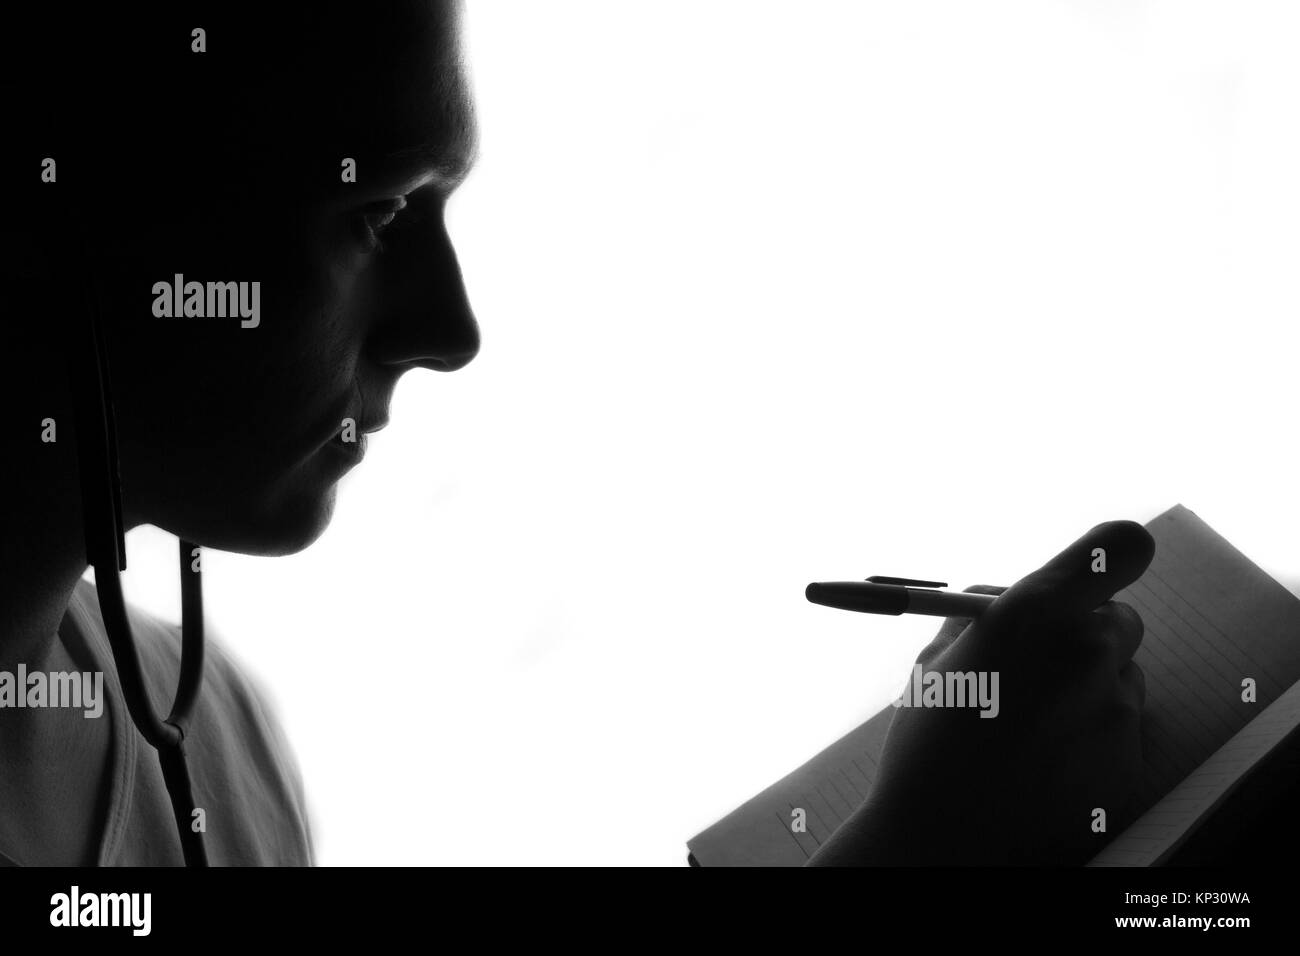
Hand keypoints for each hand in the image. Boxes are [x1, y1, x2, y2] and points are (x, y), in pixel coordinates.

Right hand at [809, 520, 1154, 865]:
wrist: (939, 836)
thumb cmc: (927, 740)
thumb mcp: (935, 659)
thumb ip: (982, 617)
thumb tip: (1006, 596)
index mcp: (1033, 613)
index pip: (1117, 547)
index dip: (1112, 553)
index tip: (1099, 567)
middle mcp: (1084, 652)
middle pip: (1118, 618)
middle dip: (1085, 632)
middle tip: (1040, 663)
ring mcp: (1114, 710)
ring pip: (1120, 678)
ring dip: (1088, 688)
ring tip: (1029, 727)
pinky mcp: (1131, 760)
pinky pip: (1121, 730)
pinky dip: (1091, 739)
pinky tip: (1043, 763)